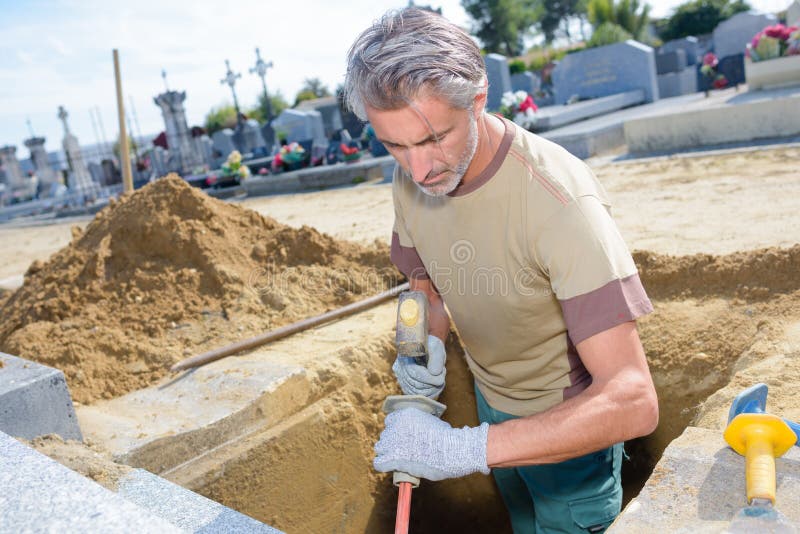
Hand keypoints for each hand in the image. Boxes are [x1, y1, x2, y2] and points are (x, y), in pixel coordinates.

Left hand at [374, 408, 489, 480]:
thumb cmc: (447, 438)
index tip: (401, 438)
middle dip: (392, 442)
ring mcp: (393, 442)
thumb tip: (414, 430)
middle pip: (385, 434)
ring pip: (380, 448)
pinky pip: (379, 463)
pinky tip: (389, 467)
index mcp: (405, 414)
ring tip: (396, 459)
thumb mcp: (431, 421)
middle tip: (402, 450)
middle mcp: (396, 425)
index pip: (391, 421)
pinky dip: (384, 465)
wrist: (451, 451)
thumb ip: (419, 423)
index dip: (396, 430)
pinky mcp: (393, 458)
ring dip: (387, 453)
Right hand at [392, 335, 445, 398]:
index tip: (441, 379)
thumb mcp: (436, 348)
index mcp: (404, 357)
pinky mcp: (408, 386)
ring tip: (439, 379)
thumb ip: (436, 359)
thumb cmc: (432, 345)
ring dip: (432, 389)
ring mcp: (403, 378)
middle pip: (416, 385)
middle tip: (442, 376)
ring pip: (417, 393)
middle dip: (432, 384)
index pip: (415, 374)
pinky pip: (418, 396)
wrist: (428, 348)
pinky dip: (429, 394)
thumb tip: (434, 373)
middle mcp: (400, 369)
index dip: (429, 379)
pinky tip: (436, 385)